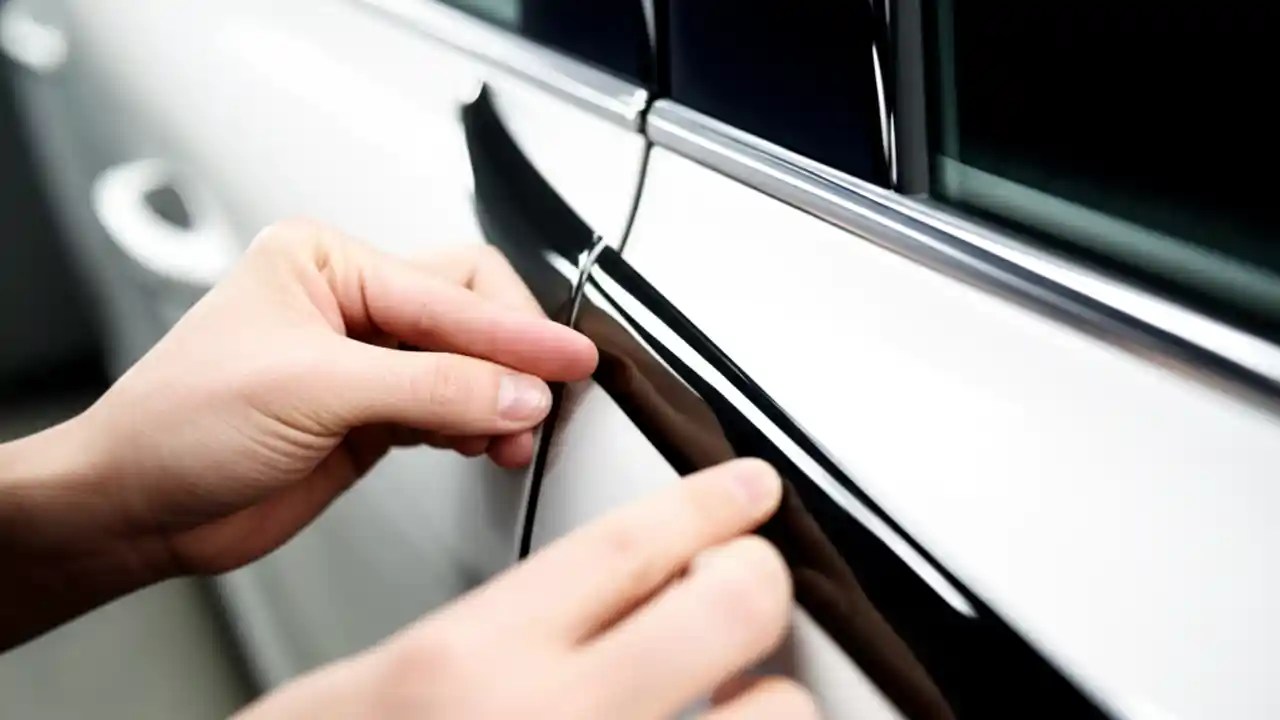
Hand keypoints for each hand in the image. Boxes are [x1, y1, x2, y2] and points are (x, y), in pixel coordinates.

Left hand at [0, 220, 596, 647]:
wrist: (136, 509)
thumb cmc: (177, 426)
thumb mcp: (312, 390)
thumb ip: (429, 389)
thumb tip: (517, 391)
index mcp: (326, 263)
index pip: (450, 288)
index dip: (512, 331)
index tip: (565, 360)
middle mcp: (351, 305)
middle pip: (469, 314)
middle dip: (508, 360)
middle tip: (543, 398)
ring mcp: (366, 364)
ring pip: (467, 366)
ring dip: (497, 401)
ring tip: (514, 436)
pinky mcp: (373, 417)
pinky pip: (451, 410)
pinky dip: (477, 427)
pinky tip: (486, 442)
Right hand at [237, 460, 816, 718]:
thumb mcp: (368, 680)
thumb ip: (484, 631)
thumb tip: (595, 591)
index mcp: (471, 660)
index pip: (626, 544)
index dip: (706, 501)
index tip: (747, 489)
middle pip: (727, 607)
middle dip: (756, 578)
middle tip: (745, 580)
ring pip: (774, 715)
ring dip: (773, 693)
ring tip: (745, 687)